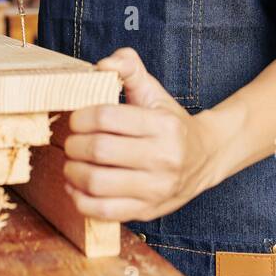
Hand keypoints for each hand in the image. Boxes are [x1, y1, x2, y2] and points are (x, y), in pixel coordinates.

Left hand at [61, 48, 218, 221]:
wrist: (204, 157)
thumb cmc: (171, 123)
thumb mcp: (154, 91)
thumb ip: (129, 69)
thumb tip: (103, 64)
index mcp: (164, 126)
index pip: (108, 118)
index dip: (82, 117)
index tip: (76, 119)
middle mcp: (164, 159)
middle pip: (99, 151)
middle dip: (74, 144)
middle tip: (71, 141)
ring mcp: (156, 189)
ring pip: (97, 183)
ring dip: (73, 172)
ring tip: (72, 163)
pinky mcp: (147, 211)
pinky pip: (103, 212)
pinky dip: (80, 200)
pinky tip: (77, 186)